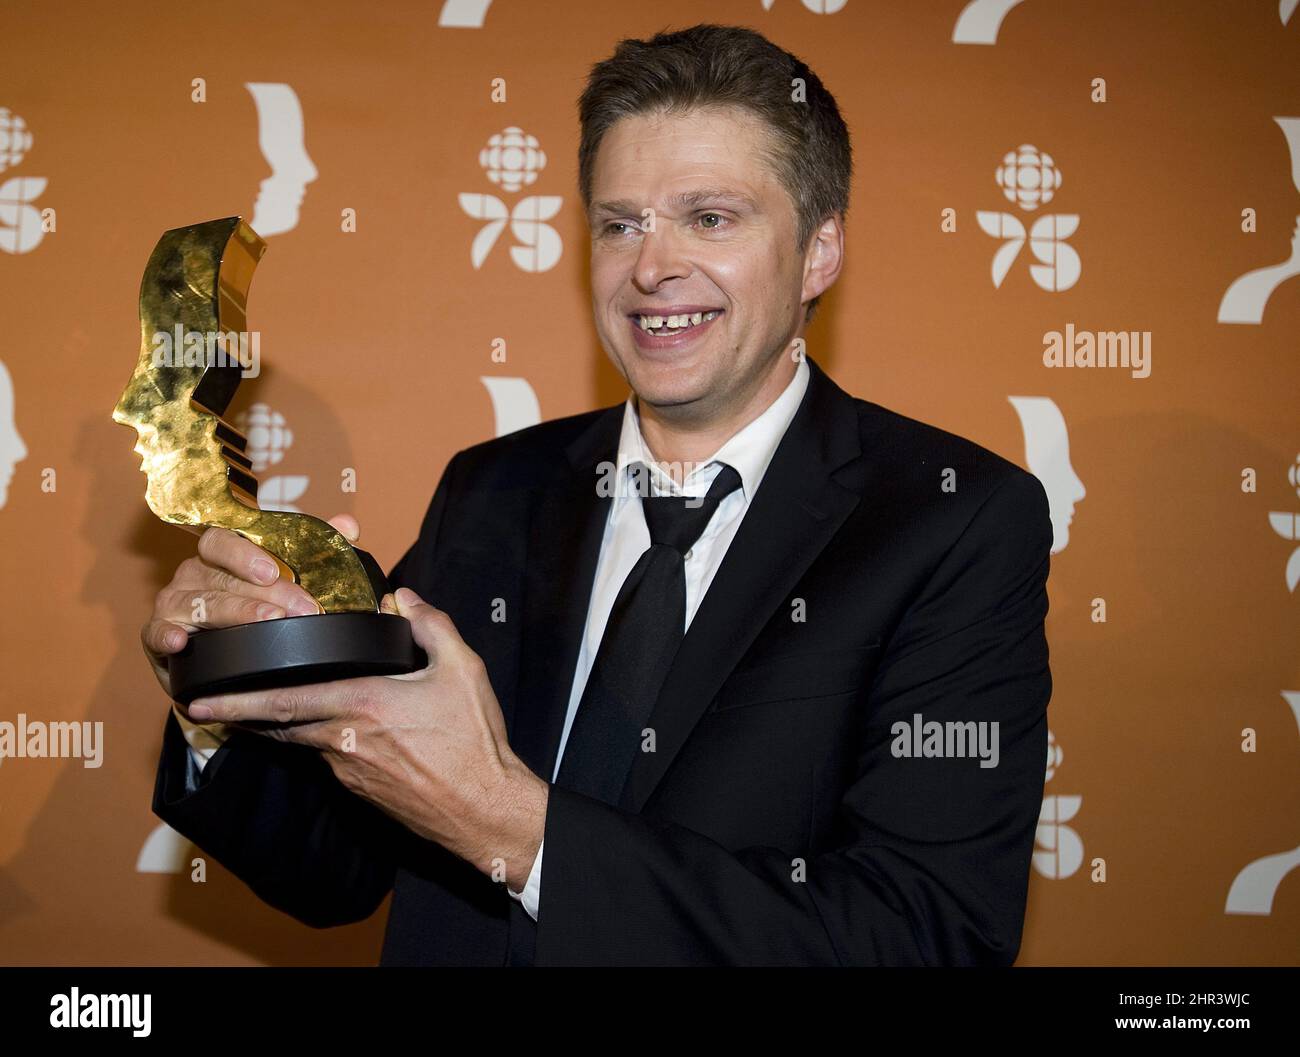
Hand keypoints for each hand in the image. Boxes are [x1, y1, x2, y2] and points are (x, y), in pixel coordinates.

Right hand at [140, 514, 361, 703]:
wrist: (231, 671)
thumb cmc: (260, 616)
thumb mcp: (293, 584)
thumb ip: (319, 551)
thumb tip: (347, 524)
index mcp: (221, 558)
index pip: (223, 540)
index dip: (245, 553)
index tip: (273, 571)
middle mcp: (193, 575)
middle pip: (221, 576)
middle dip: (263, 593)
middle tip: (300, 609)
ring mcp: (172, 604)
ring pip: (196, 602)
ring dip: (233, 613)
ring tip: (266, 624)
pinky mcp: (158, 637)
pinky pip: (155, 632)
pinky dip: (165, 635)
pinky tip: (180, 642)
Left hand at [185, 587, 548, 888]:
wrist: (484, 809)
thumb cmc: (473, 742)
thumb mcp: (464, 670)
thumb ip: (431, 626)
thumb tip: (402, 598)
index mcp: (363, 704)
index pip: (284, 699)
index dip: (238, 698)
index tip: (200, 697)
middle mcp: (344, 740)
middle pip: (277, 723)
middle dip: (237, 713)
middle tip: (201, 705)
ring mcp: (347, 770)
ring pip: (301, 740)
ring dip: (277, 724)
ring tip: (256, 709)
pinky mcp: (359, 789)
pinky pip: (326, 756)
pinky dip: (314, 738)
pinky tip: (325, 727)